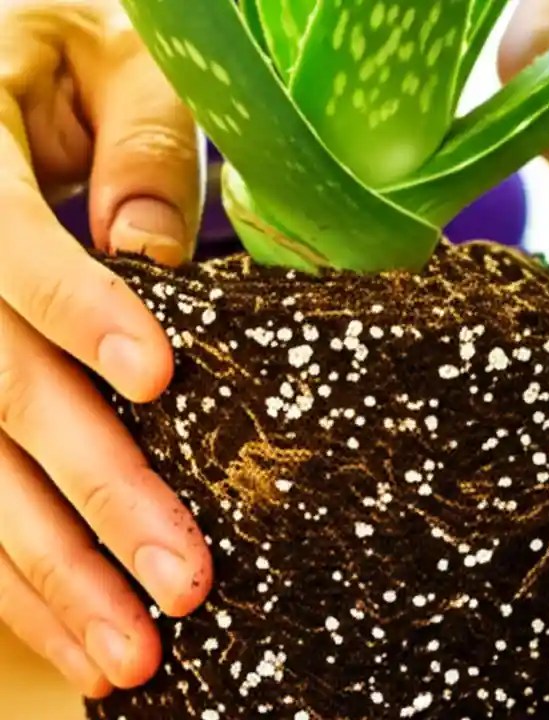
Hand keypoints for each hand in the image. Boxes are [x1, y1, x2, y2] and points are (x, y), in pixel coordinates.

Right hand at [0, 0, 210, 697]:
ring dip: (42, 572)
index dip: (72, 308)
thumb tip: (156, 260)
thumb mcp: (103, 51)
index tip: (155, 380)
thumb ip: (139, 138)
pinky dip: (4, 572)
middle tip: (180, 581)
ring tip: (129, 653)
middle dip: (87, 491)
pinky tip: (66, 630)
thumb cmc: (48, 49)